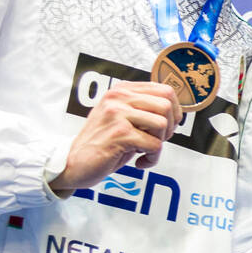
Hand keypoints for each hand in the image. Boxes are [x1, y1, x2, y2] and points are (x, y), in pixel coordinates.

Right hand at [49, 81, 182, 192]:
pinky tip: (139, 162)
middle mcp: (119, 96)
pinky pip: (154, 145)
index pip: (166, 90)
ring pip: (162, 124)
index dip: (175, 112)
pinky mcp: (119, 133)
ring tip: (144, 150)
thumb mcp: (124, 118)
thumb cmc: (104, 143)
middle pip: (167, 105)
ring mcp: (117, 113)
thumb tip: (177, 111)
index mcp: (122, 89)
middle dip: (169, 128)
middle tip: (155, 141)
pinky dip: (152, 158)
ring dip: (159, 143)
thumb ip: (144, 109)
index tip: (166, 128)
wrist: (74, 162)